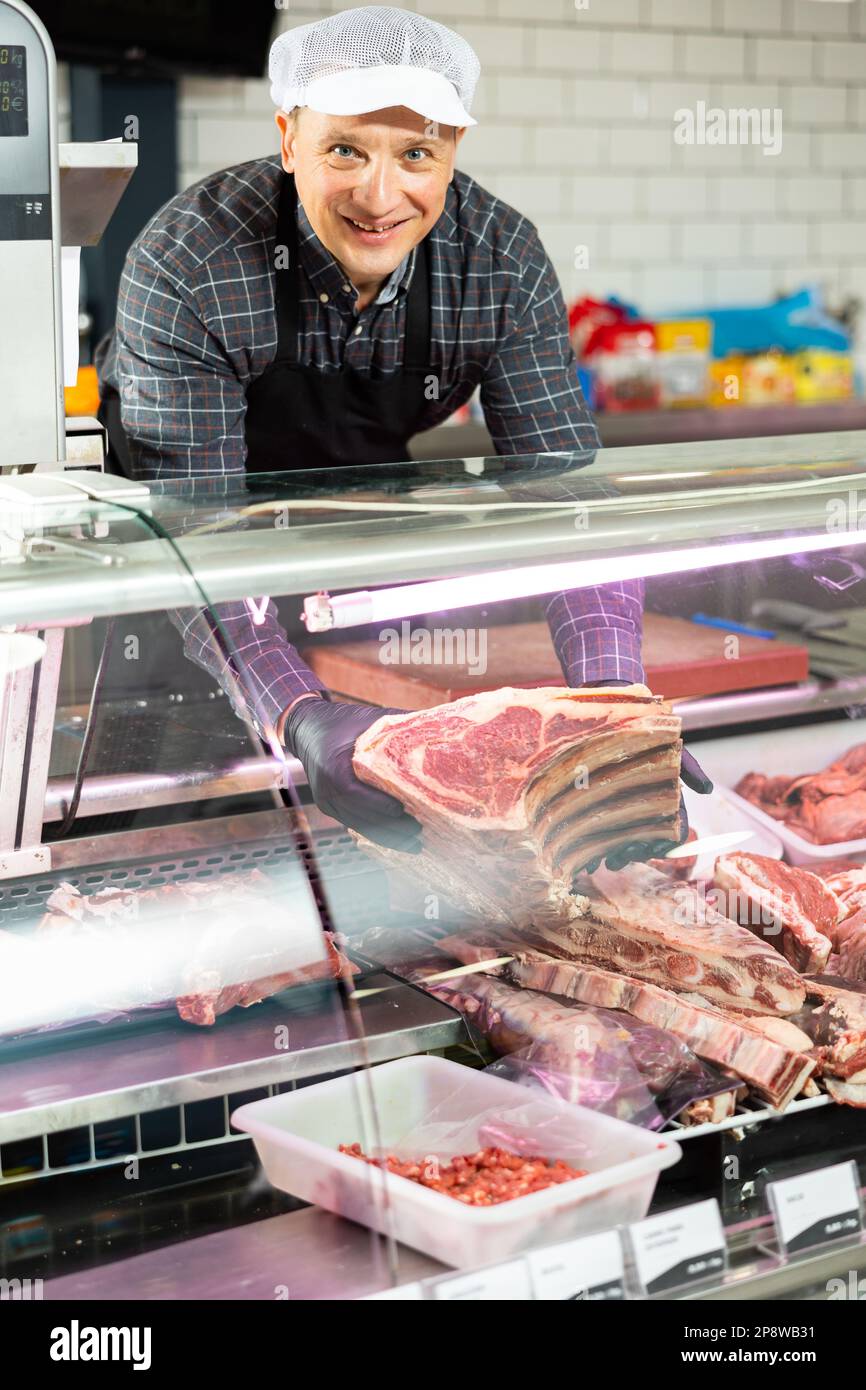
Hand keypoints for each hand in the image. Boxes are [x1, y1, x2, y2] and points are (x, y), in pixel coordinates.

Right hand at [283, 698, 421, 852]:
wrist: (308, 728)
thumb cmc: (343, 721)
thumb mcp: (369, 719)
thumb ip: (399, 723)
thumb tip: (438, 724)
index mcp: (333, 766)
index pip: (352, 791)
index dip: (376, 803)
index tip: (401, 809)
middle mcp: (326, 788)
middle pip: (358, 816)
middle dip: (389, 828)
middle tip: (419, 833)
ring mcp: (327, 801)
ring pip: (358, 826)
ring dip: (386, 838)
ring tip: (414, 844)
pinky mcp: (331, 808)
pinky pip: (354, 825)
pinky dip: (376, 835)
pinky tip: (397, 841)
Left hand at [577, 682, 712, 870]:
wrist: (609, 712)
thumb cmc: (643, 730)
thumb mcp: (668, 743)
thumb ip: (688, 767)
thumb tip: (707, 789)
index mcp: (665, 796)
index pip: (671, 828)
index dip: (663, 844)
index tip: (652, 852)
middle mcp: (643, 805)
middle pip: (643, 838)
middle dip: (632, 854)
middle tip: (618, 862)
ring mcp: (619, 805)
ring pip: (619, 838)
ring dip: (611, 855)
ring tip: (599, 864)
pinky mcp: (595, 804)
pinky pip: (595, 831)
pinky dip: (590, 847)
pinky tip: (584, 858)